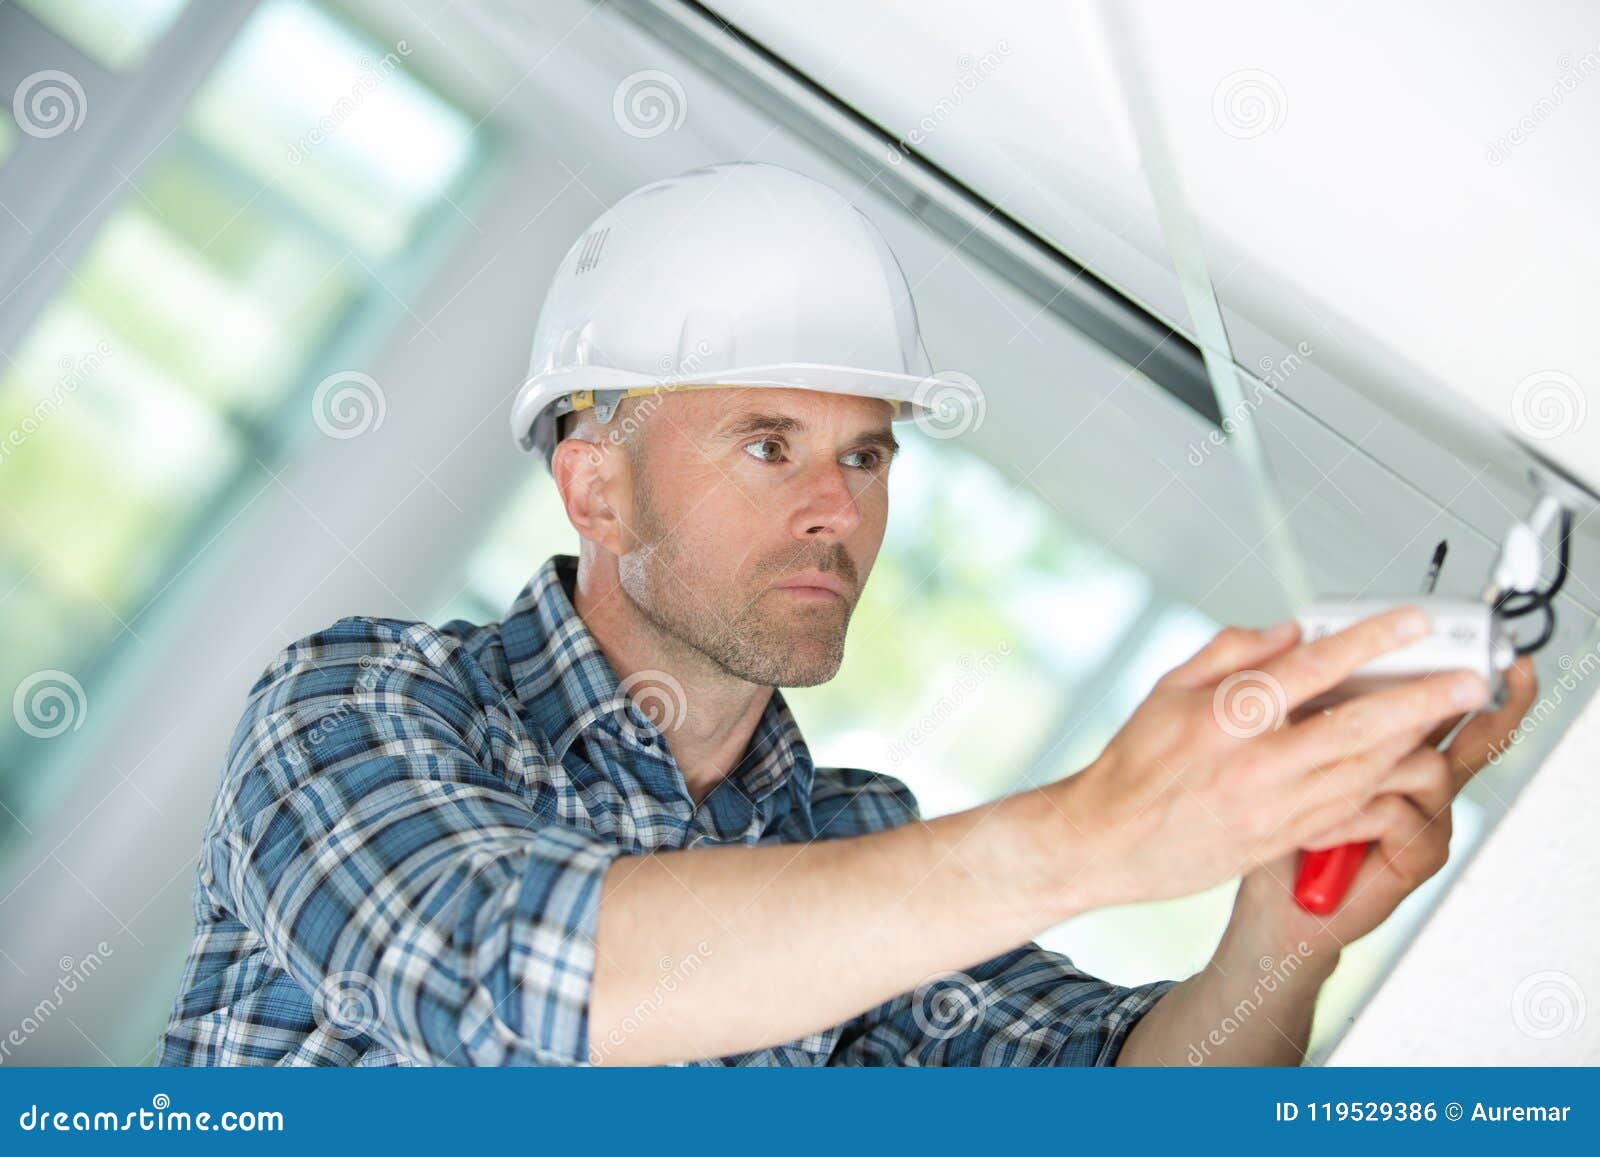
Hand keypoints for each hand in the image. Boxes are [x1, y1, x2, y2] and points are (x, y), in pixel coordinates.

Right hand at [1053, 606, 1491, 910]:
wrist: (1108, 842)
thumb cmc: (1134, 764)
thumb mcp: (1168, 689)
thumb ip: (1231, 653)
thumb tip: (1290, 632)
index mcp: (1223, 717)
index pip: (1309, 669)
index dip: (1367, 642)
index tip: (1410, 621)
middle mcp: (1254, 764)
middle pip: (1356, 727)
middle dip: (1421, 701)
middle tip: (1467, 680)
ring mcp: (1273, 807)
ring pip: (1364, 771)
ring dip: (1414, 742)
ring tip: (1447, 716)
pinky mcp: (1283, 838)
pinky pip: (1349, 809)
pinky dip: (1384, 784)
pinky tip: (1408, 763)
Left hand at [1231, 655, 1537, 957]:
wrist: (1275, 903)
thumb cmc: (1273, 823)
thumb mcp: (1276, 752)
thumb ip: (1295, 700)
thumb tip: (1294, 639)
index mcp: (1393, 746)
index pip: (1433, 699)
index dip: (1455, 670)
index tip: (1470, 643)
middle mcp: (1418, 777)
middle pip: (1470, 731)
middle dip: (1486, 702)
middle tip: (1479, 675)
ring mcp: (1425, 816)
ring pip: (1427, 764)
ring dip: (1370, 762)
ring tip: (1307, 776)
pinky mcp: (1419, 856)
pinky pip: (1396, 813)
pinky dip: (1350, 816)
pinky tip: (1313, 831)